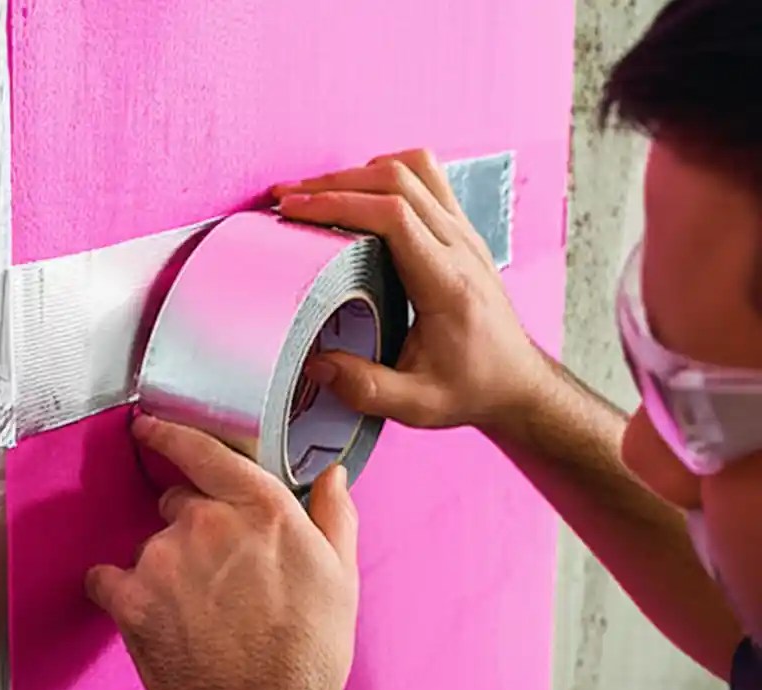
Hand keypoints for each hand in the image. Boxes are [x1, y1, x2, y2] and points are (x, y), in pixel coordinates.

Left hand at [86, 415, 357, 689]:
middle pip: (177, 501)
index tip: (152, 427)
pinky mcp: (131, 597)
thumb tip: (334, 477)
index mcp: (261, 509)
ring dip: (162, 566)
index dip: (171, 434)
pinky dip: (118, 592)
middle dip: (189, 527)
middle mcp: (208, 522)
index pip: (204, 451)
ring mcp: (165, 557)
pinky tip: (148, 614)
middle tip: (212, 571)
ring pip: (149, 543)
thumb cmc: (306, 655)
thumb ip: (333, 515)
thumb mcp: (340, 577)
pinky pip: (106, 578)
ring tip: (193, 609)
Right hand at [272, 149, 552, 432]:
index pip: (393, 216)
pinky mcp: (460, 230)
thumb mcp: (418, 406)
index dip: (337, 203)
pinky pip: (426, 178)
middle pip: (397, 180)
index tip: (292, 210)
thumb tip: (315, 363)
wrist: (518, 381)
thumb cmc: (471, 388)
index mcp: (446, 282)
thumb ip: (366, 388)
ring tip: (316, 192)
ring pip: (413, 168)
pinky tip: (358, 195)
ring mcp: (463, 232)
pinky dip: (385, 175)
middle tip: (286, 197)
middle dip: (333, 183)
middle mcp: (460, 246)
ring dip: (359, 172)